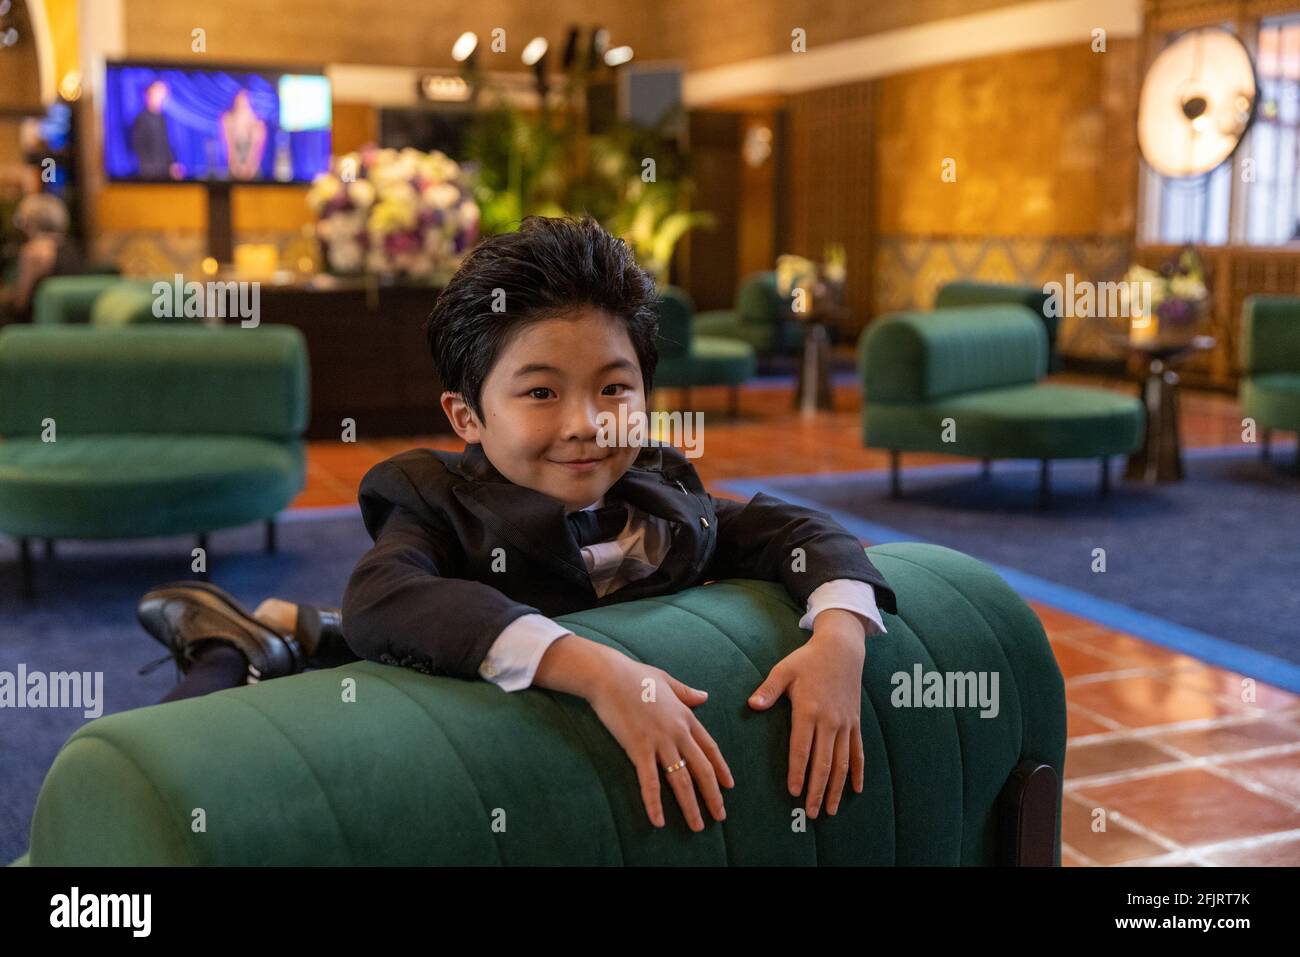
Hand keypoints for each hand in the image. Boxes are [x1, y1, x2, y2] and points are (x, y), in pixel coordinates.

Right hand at [586, 650, 733, 831]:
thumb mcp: (666, 680)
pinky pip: (649, 782)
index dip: (721, 769)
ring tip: (697, 826)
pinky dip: (654, 803)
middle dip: (713, 795)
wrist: (608, 674)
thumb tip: (705, 696)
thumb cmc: (634, 676)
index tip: (730, 786)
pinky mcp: (639, 748)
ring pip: (681, 780)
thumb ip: (687, 692)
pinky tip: (658, 822)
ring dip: (690, 806)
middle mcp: (678, 732)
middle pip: (702, 769)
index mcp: (685, 716)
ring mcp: (660, 741)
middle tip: (720, 816)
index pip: (710, 748)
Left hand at [748, 609, 866, 817]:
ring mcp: (845, 724)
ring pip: (842, 763)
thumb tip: (751, 705)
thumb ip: (768, 690)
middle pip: (823, 763)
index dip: (798, 772)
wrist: (842, 649)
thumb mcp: (784, 670)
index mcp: (808, 711)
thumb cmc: (808, 660)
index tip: (793, 792)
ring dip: (836, 788)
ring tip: (829, 810)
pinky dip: (857, 772)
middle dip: (816, 790)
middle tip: (809, 813)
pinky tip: (856, 790)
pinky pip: (857, 752)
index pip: (801, 749)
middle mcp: (829, 722)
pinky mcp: (855, 723)